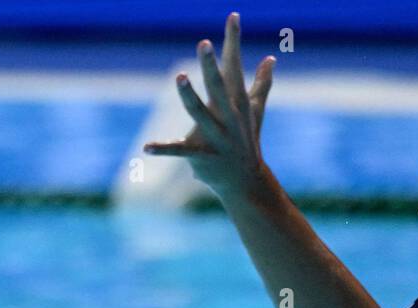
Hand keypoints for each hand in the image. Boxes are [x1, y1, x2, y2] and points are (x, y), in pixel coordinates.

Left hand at [143, 12, 274, 200]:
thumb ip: (262, 84)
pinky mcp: (202, 156)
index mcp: (238, 102)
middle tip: (204, 44)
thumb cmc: (248, 141)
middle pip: (218, 87)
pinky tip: (146, 147)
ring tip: (180, 77)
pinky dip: (163, 149)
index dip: (233, 40)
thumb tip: (272, 59)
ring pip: (200, 113)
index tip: (232, 16)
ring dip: (189, 96)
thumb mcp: (255, 112)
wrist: (245, 182)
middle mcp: (228, 117)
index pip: (235, 66)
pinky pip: (179, 151)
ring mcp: (217, 137)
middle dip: (211, 66)